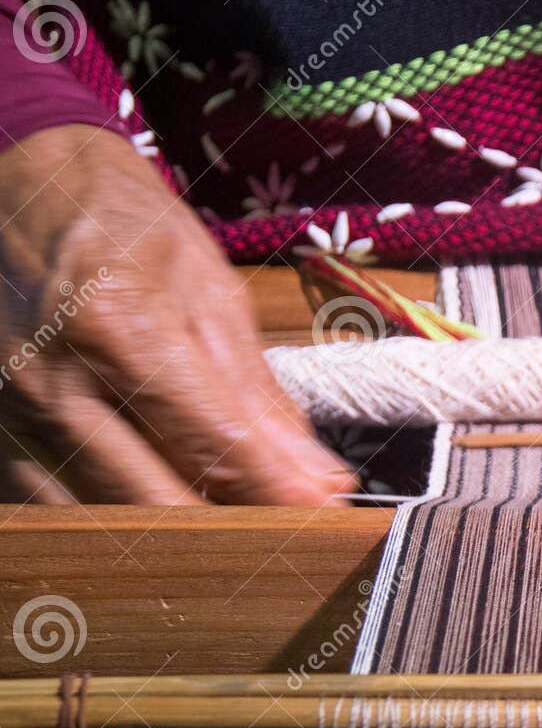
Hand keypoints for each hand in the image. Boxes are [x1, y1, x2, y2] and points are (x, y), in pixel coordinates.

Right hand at [0, 125, 352, 503]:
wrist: (17, 187)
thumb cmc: (123, 228)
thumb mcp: (210, 290)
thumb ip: (259, 394)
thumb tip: (315, 478)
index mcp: (117, 328)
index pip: (213, 445)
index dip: (277, 495)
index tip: (323, 520)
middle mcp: (51, 381)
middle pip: (157, 502)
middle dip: (235, 532)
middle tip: (289, 538)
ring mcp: (8, 415)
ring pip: (105, 521)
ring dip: (180, 540)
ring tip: (238, 533)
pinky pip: (59, 511)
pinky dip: (120, 524)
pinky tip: (168, 517)